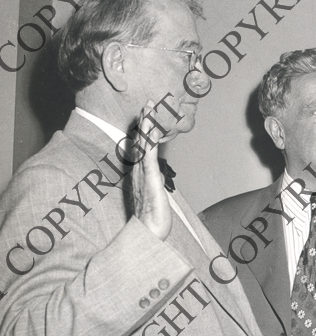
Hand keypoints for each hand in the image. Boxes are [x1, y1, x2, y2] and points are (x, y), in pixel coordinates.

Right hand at [131, 102, 171, 239]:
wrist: (149, 231)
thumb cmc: (152, 217)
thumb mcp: (154, 195)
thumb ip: (152, 184)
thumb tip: (156, 176)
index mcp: (140, 173)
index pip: (141, 148)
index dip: (143, 132)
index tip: (146, 116)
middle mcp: (139, 171)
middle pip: (140, 142)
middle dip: (144, 122)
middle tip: (147, 104)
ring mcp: (143, 173)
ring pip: (143, 145)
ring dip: (146, 126)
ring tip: (148, 109)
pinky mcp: (149, 178)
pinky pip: (149, 156)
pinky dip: (149, 142)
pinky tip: (151, 130)